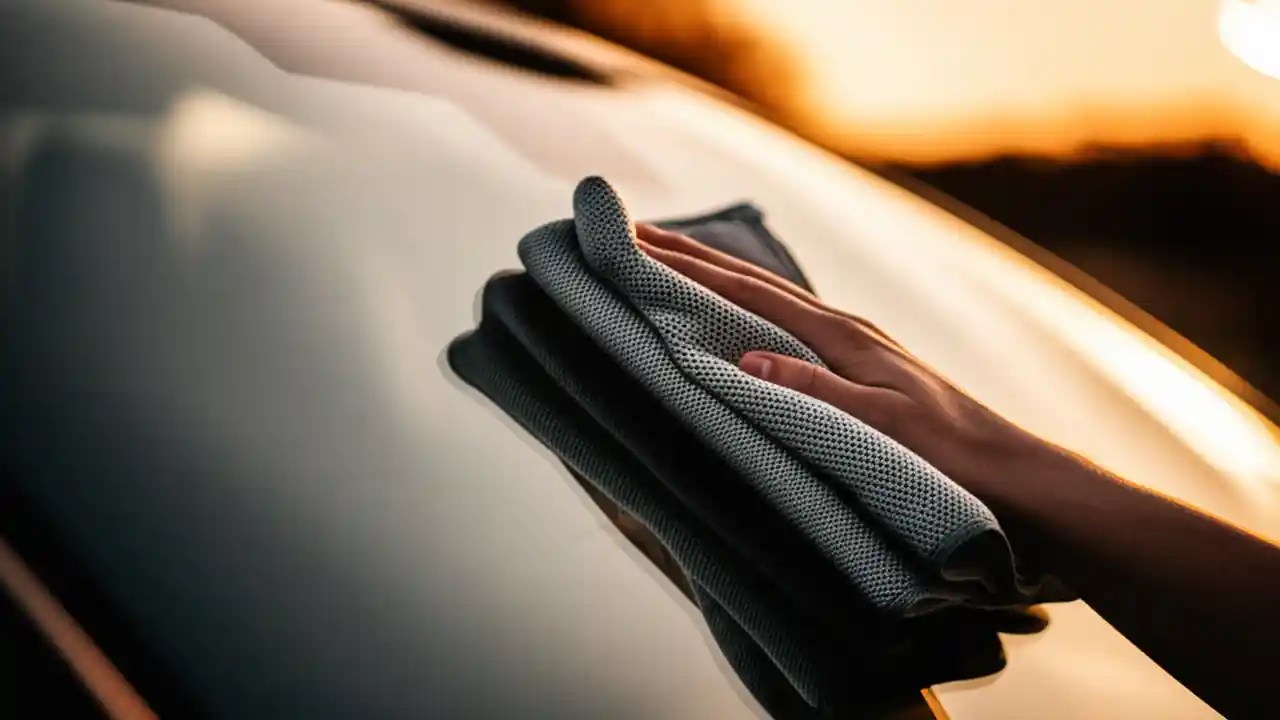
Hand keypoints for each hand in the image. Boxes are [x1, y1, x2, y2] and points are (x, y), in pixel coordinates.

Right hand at [635, 223, 1054, 509]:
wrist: (1015, 475)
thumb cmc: (951, 456)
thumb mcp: (880, 426)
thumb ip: (814, 391)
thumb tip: (744, 360)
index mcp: (843, 336)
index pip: (748, 293)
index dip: (689, 267)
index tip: (639, 241)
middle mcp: (845, 330)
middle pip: (754, 282)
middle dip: (693, 256)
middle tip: (638, 232)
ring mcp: (856, 345)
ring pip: (770, 299)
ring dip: (719, 276)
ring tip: (677, 259)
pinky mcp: (863, 367)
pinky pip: (790, 324)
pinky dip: (751, 308)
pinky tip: (746, 314)